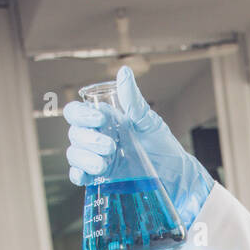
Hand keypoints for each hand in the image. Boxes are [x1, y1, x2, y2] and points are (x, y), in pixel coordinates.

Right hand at [63, 65, 215, 228]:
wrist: (174, 174)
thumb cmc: (161, 143)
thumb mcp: (148, 120)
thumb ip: (133, 99)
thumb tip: (124, 71)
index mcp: (104, 120)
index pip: (77, 112)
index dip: (81, 115)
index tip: (99, 120)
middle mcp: (96, 137)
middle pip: (75, 134)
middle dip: (89, 140)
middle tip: (111, 147)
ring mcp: (97, 157)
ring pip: (75, 154)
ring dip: (84, 158)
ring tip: (104, 165)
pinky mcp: (100, 178)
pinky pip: (79, 175)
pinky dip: (78, 175)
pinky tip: (85, 177)